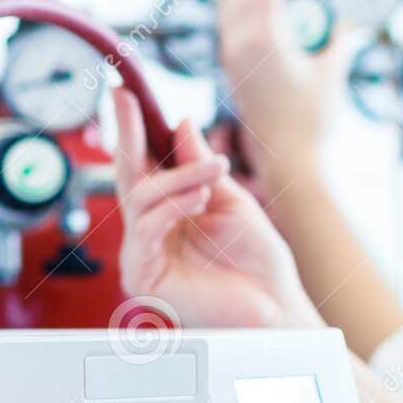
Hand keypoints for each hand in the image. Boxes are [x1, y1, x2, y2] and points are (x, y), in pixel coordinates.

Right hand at [112, 88, 320, 329]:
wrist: (277, 307)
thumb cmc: (260, 264)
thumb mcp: (232, 200)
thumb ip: (201, 165)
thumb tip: (181, 124)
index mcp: (172, 213)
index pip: (144, 167)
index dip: (134, 131)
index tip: (125, 95)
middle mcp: (152, 232)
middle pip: (128, 177)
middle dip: (128, 134)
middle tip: (125, 98)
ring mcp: (144, 255)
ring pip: (140, 198)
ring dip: (178, 177)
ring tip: (214, 171)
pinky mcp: (142, 276)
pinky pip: (146, 228)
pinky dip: (173, 206)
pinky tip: (201, 199)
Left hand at [218, 0, 342, 198]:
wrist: (287, 158)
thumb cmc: (314, 119)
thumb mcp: (333, 75)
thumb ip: (338, 42)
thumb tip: (343, 23)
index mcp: (264, 38)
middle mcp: (238, 42)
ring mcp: (228, 54)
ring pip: (230, 2)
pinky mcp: (227, 66)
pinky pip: (229, 23)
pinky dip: (246, 10)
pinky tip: (270, 19)